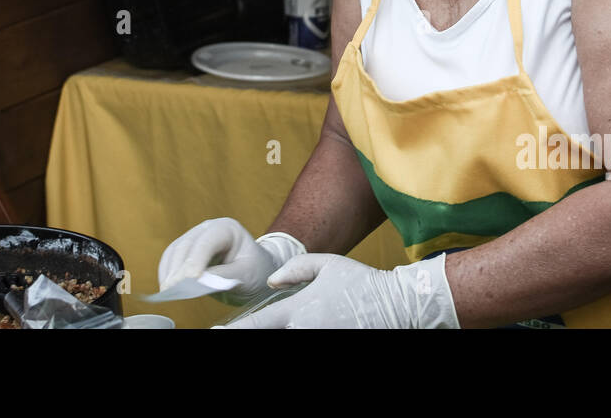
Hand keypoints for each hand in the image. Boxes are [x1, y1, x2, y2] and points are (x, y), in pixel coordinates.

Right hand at [157, 218, 303, 304]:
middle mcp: (208, 228)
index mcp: (227, 228)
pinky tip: (167, 287)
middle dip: (179, 268)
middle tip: (172, 288)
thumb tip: (198, 281)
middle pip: (187, 245)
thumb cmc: (255, 270)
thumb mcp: (246, 274)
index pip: (207, 241)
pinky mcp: (188, 250)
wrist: (256, 271)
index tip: (190, 278)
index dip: (196, 259)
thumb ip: (224, 276)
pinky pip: (171, 258)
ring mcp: (196, 237)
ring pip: (175, 250)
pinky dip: (167, 272)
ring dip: (169, 270)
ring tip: (167, 290)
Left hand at [221, 253, 459, 328]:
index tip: (215, 331)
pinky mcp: (332, 344)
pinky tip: (294, 328)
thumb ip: (295, 269)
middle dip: (253, 334)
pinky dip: (295, 336)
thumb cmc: (360, 281)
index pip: (256, 325)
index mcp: (298, 311)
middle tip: (235, 331)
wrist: (395, 304)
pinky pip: (304, 346)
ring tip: (268, 327)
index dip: (233, 330)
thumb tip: (272, 281)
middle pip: (267, 338)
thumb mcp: (326, 264)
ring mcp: (319, 341)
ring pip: (286, 342)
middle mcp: (304, 331)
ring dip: (274, 335)